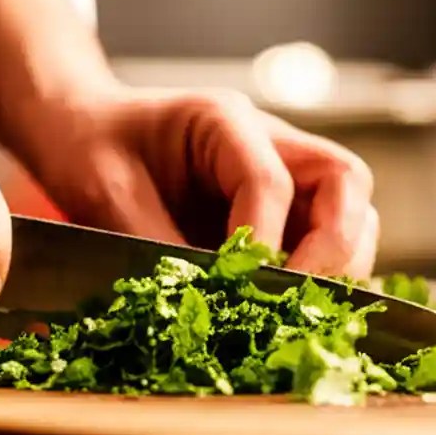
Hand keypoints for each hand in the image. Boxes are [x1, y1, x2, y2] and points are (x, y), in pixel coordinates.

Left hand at [24, 87, 378, 279]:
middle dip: (333, 248)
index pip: (272, 179)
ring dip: (337, 266)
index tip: (244, 290)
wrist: (82, 130)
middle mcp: (271, 142)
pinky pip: (328, 242)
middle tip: (295, 303)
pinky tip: (288, 313)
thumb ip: (154, 244)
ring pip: (352, 214)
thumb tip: (200, 307)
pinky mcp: (283, 214)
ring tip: (295, 312)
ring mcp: (285, 176)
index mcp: (225, 121)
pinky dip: (322, 278)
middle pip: (346, 184)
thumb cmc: (90, 147)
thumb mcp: (104, 192)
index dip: (265, 241)